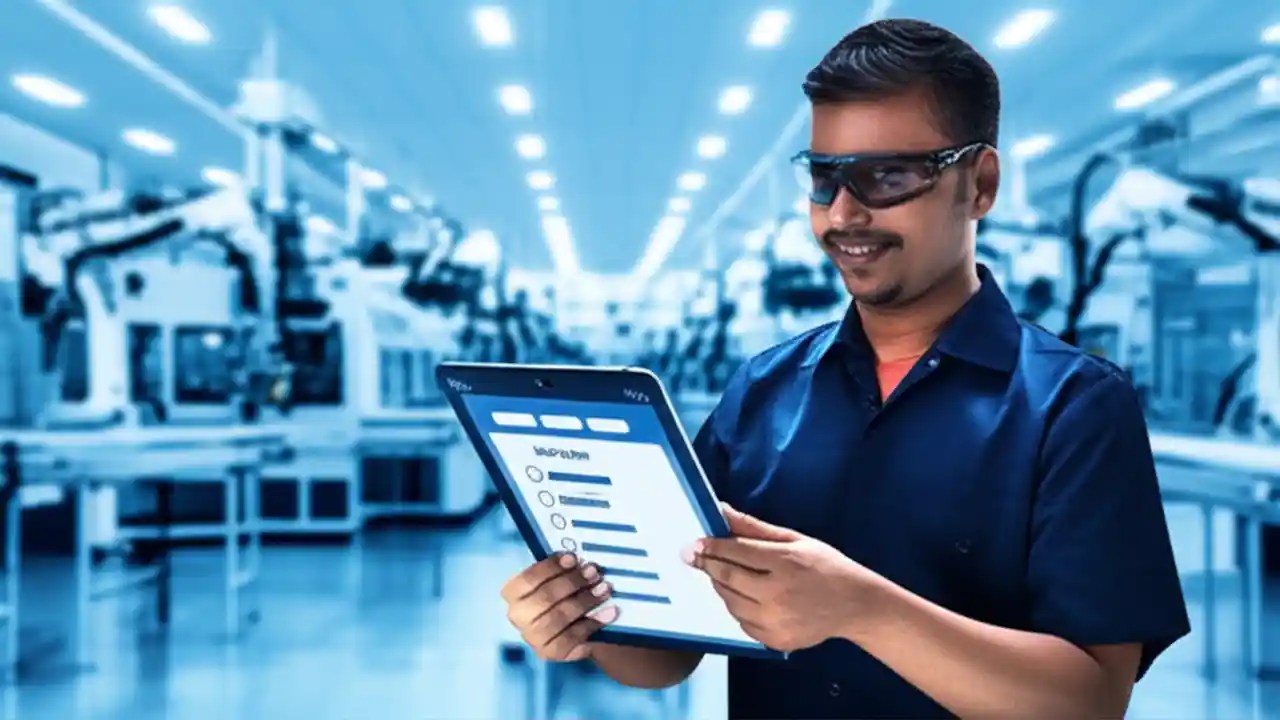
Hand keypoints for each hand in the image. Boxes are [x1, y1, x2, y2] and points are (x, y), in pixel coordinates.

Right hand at [501, 552, 618, 661]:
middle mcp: (518, 617)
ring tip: (604, 589)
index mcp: (513, 594)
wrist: (571, 632)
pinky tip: (610, 611)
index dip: (551, 567)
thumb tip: (581, 562)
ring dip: (586, 600)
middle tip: (594, 572)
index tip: (574, 558)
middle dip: (573, 582)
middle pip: (545, 597)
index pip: (528, 579)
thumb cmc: (561, 598)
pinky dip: (594, 622)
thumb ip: (561, 572)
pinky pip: (573, 636)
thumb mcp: (556, 581)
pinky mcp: (550, 652)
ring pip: (560, 616)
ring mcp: (533, 637)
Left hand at [685, 503, 875, 652]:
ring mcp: (776, 621)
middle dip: (708, 565)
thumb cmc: (825, 566)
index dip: (712, 546)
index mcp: (785, 563)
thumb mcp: (795, 539)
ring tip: (721, 574)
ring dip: (721, 586)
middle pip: (729, 578)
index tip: (696, 543)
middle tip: (695, 556)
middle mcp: (778, 594)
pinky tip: (743, 597)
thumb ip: (755, 528)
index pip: (737, 552)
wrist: (855, 605)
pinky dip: (737, 608)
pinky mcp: (776, 640)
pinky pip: (743, 623)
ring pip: (731, 603)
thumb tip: (723, 511)